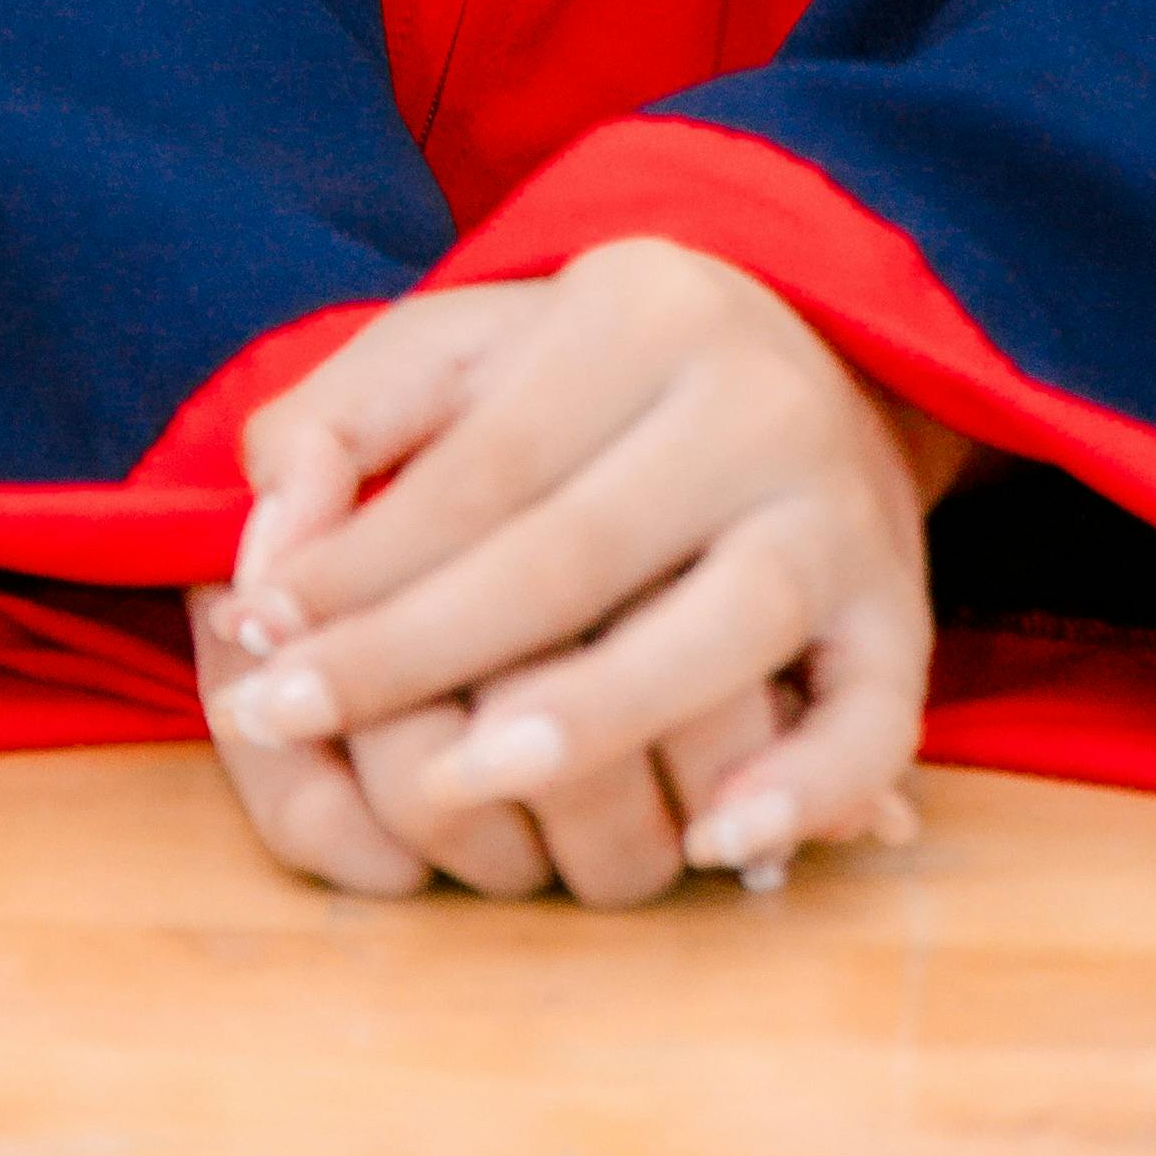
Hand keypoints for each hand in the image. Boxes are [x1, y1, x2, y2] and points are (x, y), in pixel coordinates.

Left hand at [197, 240, 960, 906]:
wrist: (810, 361)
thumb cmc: (589, 380)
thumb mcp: (463, 346)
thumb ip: (345, 418)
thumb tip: (271, 539)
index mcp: (642, 312)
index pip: (485, 460)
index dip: (362, 559)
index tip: (255, 635)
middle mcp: (756, 401)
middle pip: (577, 549)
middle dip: (418, 652)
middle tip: (289, 721)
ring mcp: (840, 509)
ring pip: (724, 627)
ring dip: (592, 721)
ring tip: (462, 785)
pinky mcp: (901, 614)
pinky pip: (872, 717)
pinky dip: (803, 787)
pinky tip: (712, 843)